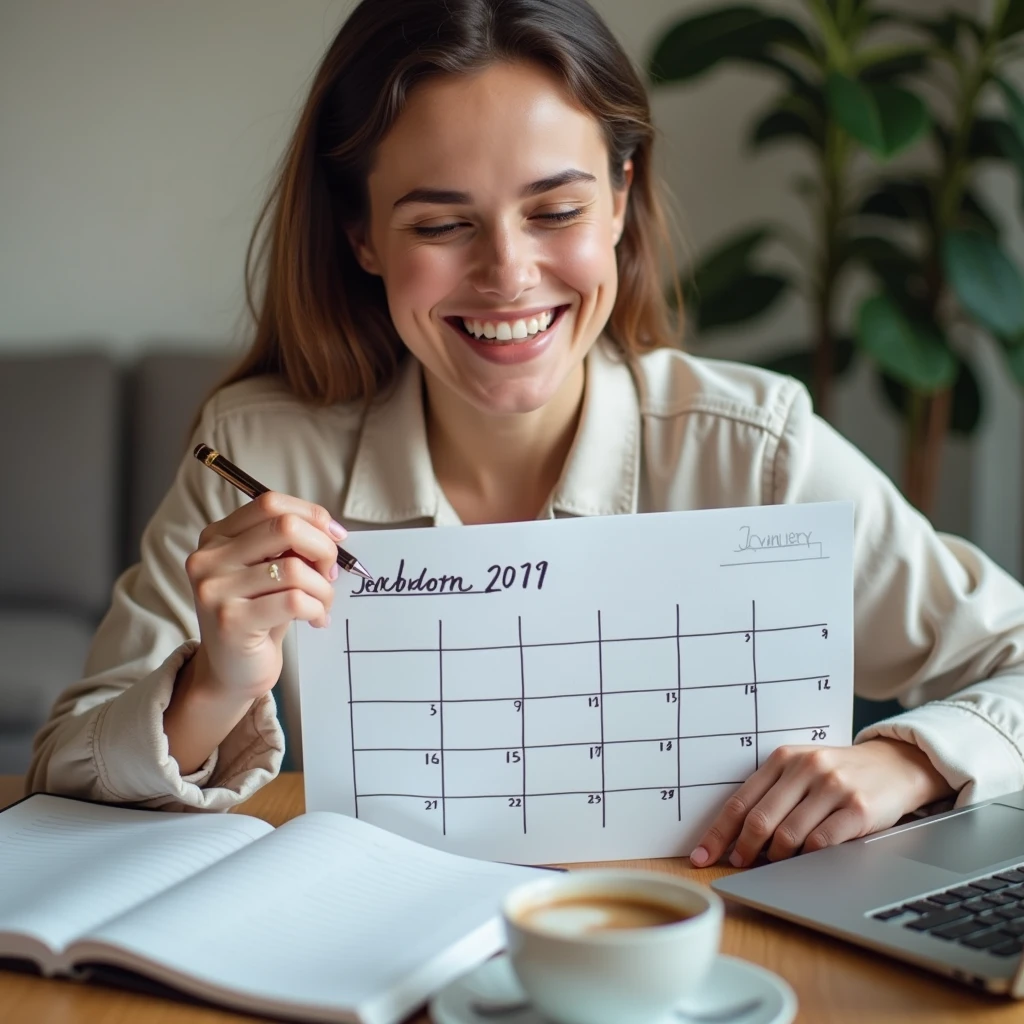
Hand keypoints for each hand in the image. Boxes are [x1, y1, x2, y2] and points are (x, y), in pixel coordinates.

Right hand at [184, 491, 344, 699]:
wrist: (232, 671)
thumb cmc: (259, 616)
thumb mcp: (270, 572)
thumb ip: (290, 546)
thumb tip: (332, 532)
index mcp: (217, 537)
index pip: (270, 503)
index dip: (311, 515)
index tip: (335, 536)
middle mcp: (209, 558)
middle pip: (284, 527)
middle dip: (323, 548)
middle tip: (331, 572)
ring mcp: (215, 590)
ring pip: (295, 569)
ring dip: (323, 589)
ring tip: (322, 604)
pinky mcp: (231, 621)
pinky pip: (295, 601)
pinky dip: (316, 609)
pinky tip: (316, 620)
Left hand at [689, 738, 954, 867]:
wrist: (894, 764)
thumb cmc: (839, 773)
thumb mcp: (801, 770)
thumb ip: (772, 794)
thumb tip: (735, 837)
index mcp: (783, 758)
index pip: (740, 801)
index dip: (718, 833)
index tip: (702, 856)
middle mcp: (805, 768)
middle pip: (760, 820)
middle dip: (743, 849)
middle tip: (738, 865)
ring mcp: (833, 787)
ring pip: (789, 835)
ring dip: (775, 858)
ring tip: (773, 864)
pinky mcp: (858, 809)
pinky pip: (822, 843)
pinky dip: (807, 859)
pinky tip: (804, 862)